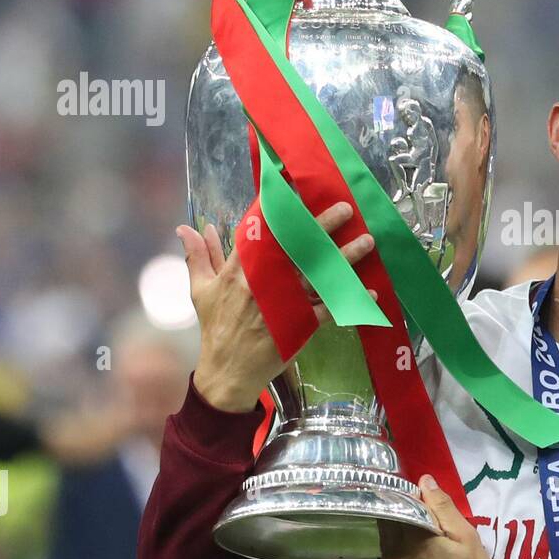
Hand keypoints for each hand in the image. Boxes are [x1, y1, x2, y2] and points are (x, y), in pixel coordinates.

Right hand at [177, 202, 375, 412]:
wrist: (226, 372)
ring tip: (367, 242)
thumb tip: (187, 228)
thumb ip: (198, 256)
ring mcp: (283, 304)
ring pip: (318, 275)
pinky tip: (371, 291)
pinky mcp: (299, 325)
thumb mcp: (201, 290)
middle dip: (322, 226)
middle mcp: (263, 282)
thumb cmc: (215, 328)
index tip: (295, 186)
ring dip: (344, 259)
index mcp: (239, 269)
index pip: (260, 230)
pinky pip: (329, 309)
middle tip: (345, 209)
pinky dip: (350, 300)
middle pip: (296, 248)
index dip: (279, 207)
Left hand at [378, 475, 499, 558]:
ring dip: (399, 540)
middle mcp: (392, 557)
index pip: (392, 507)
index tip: (414, 495)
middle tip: (420, 517)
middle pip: (387, 528)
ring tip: (422, 542)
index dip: (401, 498)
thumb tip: (423, 481)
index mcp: (410, 539)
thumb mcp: (466, 535)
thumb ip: (442, 507)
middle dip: (399, 518)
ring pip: (388, 548)